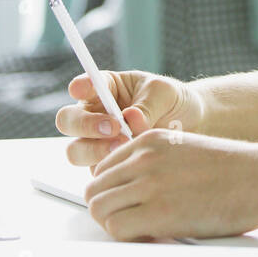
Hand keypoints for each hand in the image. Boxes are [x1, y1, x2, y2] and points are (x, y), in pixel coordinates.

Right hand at [55, 68, 202, 172]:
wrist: (190, 127)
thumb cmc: (172, 102)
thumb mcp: (164, 94)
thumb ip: (147, 105)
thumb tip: (131, 118)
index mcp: (105, 88)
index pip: (83, 85)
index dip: (79, 87)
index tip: (83, 89)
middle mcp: (94, 114)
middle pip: (67, 120)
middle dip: (85, 125)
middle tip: (113, 127)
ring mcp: (95, 142)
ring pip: (76, 150)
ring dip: (96, 150)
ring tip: (124, 145)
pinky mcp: (104, 165)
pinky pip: (95, 171)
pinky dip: (110, 168)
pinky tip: (129, 162)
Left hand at [83, 128, 257, 240]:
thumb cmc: (234, 170)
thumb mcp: (186, 150)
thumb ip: (155, 163)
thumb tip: (132, 189)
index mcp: (150, 140)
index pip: (103, 168)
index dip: (112, 191)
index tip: (128, 204)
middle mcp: (144, 158)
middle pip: (95, 189)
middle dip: (108, 208)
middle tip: (131, 221)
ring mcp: (150, 184)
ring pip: (100, 209)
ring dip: (116, 224)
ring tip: (142, 230)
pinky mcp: (159, 213)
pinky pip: (116, 228)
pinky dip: (127, 237)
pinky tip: (150, 236)